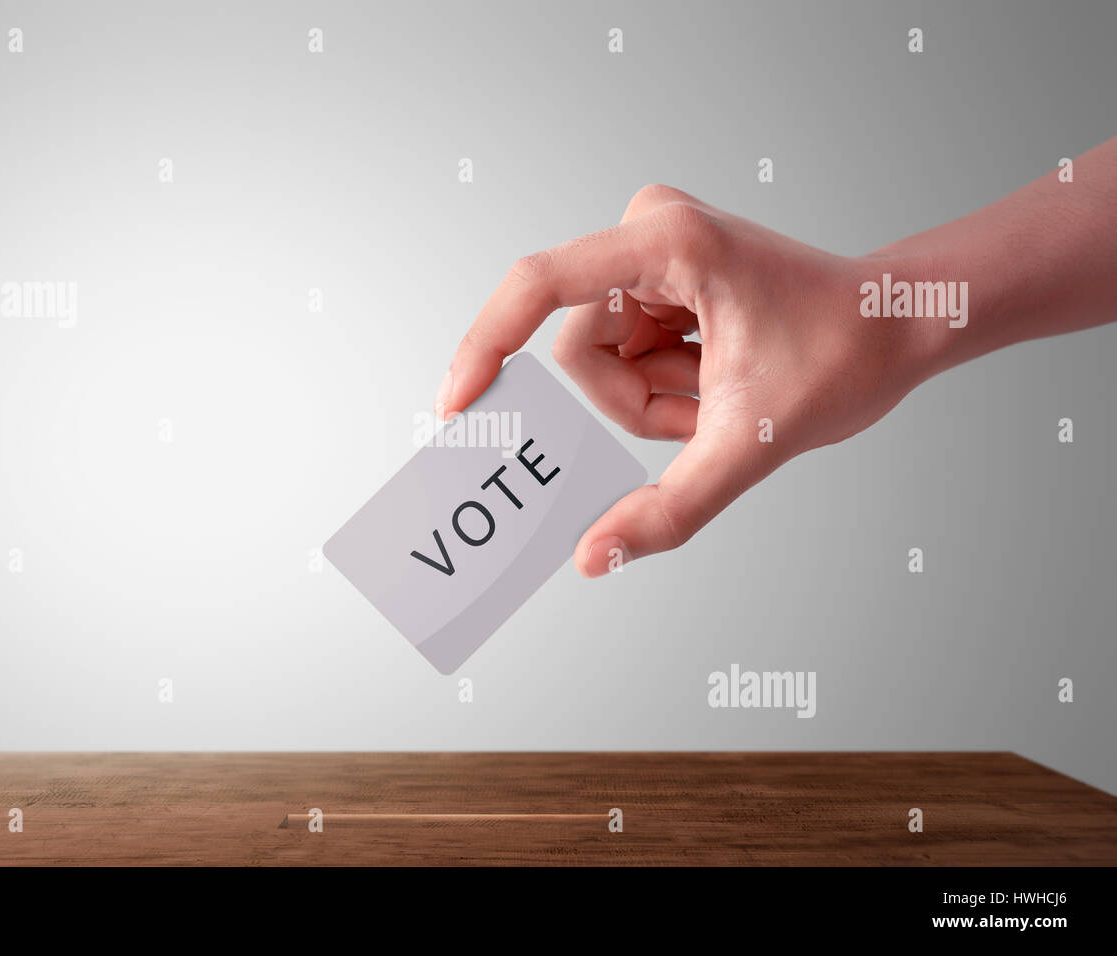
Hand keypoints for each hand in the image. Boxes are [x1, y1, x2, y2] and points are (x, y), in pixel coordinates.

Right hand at [436, 185, 939, 576]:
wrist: (899, 324)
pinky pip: (621, 353)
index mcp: (668, 245)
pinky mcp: (653, 275)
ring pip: (598, 360)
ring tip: (718, 395)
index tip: (457, 407)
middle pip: (580, 351)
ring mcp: (648, 253)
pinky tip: (714, 379)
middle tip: (705, 410)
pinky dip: (663, 388)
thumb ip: (669, 508)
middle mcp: (648, 233)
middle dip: (636, 404)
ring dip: (654, 400)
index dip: (485, 345)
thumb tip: (590, 558)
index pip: (540, 284)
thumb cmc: (844, 357)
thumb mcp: (752, 443)